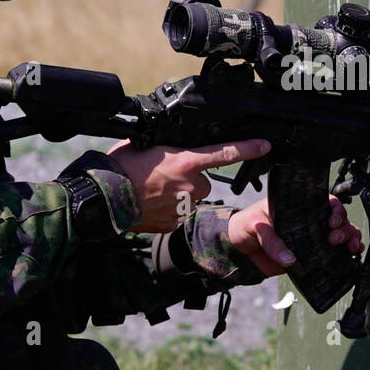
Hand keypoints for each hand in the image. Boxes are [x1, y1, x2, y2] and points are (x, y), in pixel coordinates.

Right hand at [108, 138, 270, 233]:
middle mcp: (190, 185)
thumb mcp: (146, 146)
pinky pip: (179, 214)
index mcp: (185, 161)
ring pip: (192, 199)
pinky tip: (152, 205)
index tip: (265, 146)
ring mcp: (183, 207)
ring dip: (179, 195)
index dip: (248, 149)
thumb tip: (175, 146)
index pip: (224, 153)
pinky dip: (170, 210)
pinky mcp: (174, 224)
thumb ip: (168, 147)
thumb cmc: (120, 169)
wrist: (104, 200)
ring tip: (154, 191)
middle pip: (204, 181)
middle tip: (164, 176)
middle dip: (190, 179)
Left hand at [227, 194, 362, 277]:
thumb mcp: (255, 226)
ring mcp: (311, 239)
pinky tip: (353, 255)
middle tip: (335, 238)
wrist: (235, 252)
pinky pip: (332, 254)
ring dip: (351, 238)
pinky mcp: (309, 256)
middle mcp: (308, 221)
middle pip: (338, 219)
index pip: (324, 202)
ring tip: (351, 247)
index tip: (331, 222)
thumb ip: (271, 241)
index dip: (334, 210)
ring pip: (340, 234)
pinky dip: (346, 254)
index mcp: (297, 207)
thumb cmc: (244, 227)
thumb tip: (289, 259)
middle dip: (345, 228)